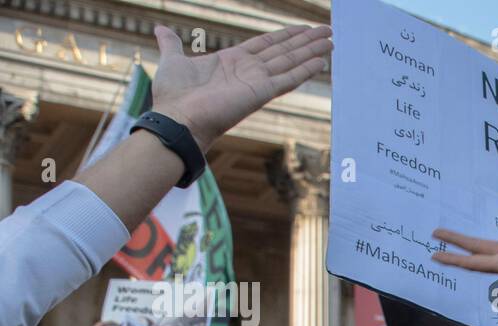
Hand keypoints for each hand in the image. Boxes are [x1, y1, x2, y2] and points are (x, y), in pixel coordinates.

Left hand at [150, 24, 332, 152]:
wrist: (177, 119)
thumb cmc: (173, 97)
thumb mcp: (173, 61)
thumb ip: (172, 45)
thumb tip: (161, 31)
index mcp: (232, 62)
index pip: (266, 45)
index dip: (285, 36)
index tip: (302, 29)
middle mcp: (249, 71)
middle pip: (285, 51)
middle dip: (306, 41)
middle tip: (328, 32)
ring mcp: (257, 82)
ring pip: (291, 62)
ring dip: (312, 51)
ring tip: (331, 42)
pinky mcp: (261, 92)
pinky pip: (288, 78)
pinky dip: (306, 70)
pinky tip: (321, 61)